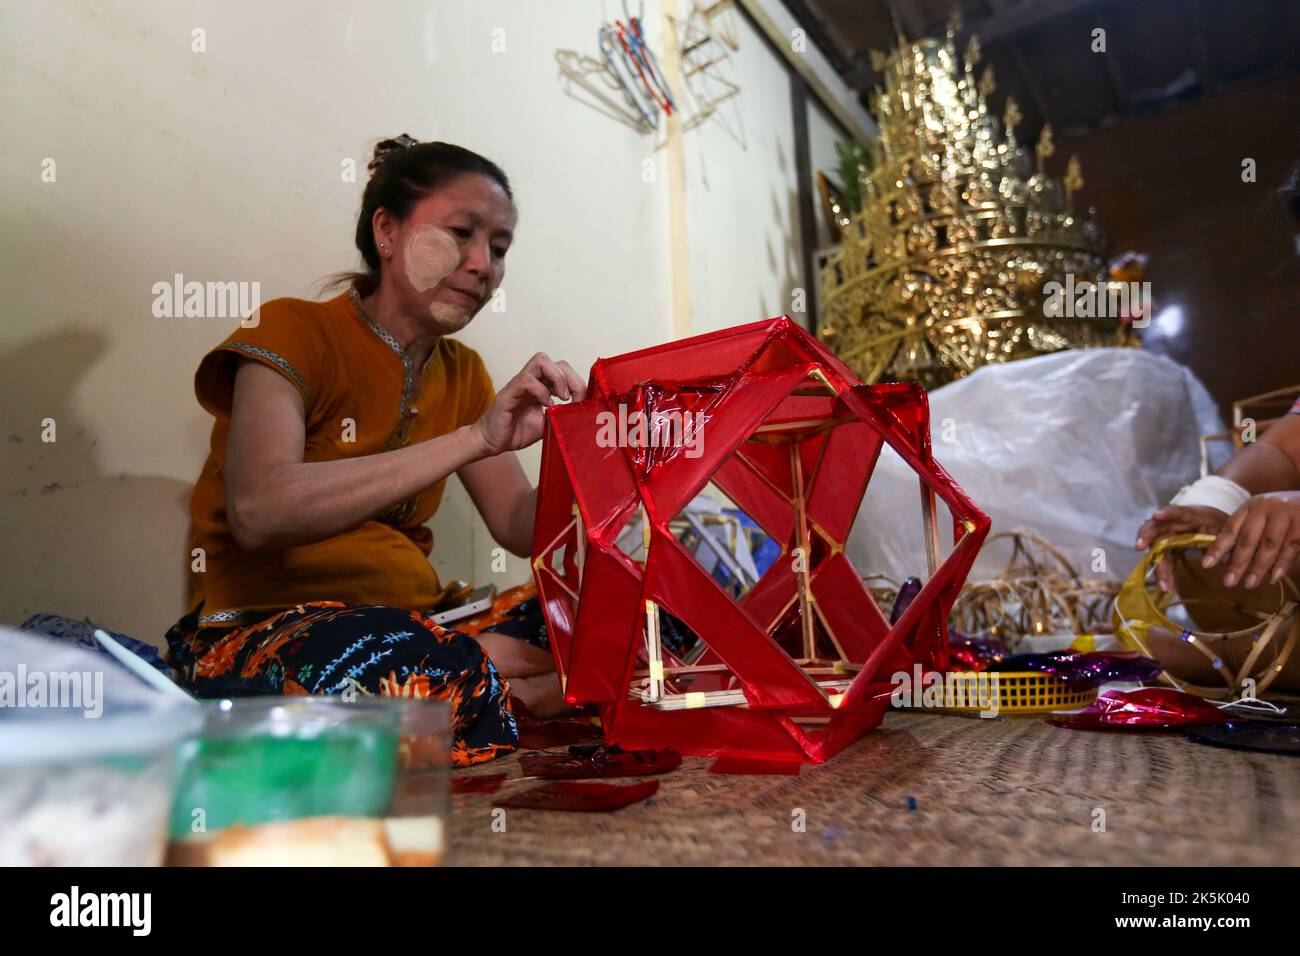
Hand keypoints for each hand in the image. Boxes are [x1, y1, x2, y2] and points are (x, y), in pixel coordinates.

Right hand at [471, 352, 586, 456]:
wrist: (492, 442)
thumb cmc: (516, 432)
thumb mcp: (546, 425)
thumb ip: (560, 417)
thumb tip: (580, 416)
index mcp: (540, 386)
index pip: (562, 369)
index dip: (576, 382)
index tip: (581, 401)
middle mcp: (531, 381)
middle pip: (554, 361)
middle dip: (571, 378)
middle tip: (574, 399)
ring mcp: (519, 385)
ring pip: (541, 361)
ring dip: (558, 378)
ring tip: (562, 398)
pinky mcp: (508, 394)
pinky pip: (526, 380)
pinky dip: (541, 391)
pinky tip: (546, 405)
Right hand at [1135, 504, 1228, 590]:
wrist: (1210, 524)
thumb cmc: (1215, 525)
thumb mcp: (1222, 530)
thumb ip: (1221, 543)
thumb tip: (1224, 561)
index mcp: (1189, 516)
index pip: (1176, 512)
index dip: (1166, 513)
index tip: (1156, 516)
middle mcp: (1171, 524)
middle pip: (1155, 529)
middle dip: (1146, 536)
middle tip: (1139, 546)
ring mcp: (1165, 536)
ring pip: (1155, 548)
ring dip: (1158, 566)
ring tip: (1164, 584)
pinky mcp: (1165, 548)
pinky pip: (1161, 559)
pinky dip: (1163, 572)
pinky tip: (1166, 585)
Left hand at [1200, 491, 1299, 587]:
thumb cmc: (1283, 513)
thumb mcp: (1261, 518)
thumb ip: (1244, 536)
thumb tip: (1224, 561)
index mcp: (1249, 507)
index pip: (1229, 529)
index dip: (1217, 548)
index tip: (1206, 565)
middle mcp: (1264, 507)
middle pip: (1247, 539)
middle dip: (1237, 563)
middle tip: (1228, 582)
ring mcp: (1285, 514)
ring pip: (1268, 545)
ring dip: (1258, 567)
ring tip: (1249, 584)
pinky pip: (1291, 546)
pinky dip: (1283, 563)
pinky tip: (1275, 577)